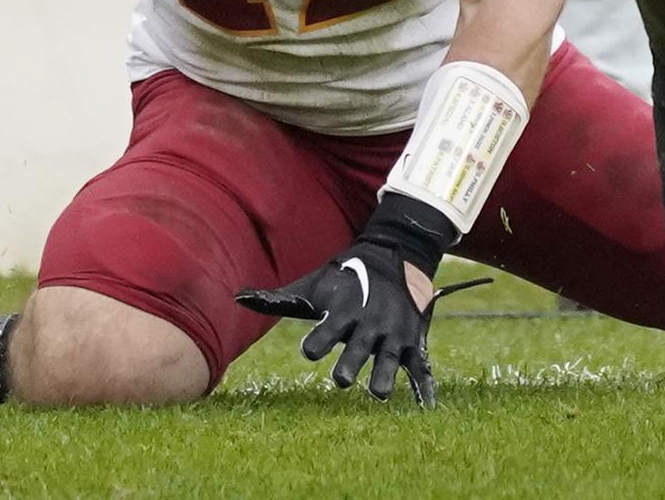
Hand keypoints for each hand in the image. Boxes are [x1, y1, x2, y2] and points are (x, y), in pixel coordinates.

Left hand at [238, 239, 471, 405]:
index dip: (317, 340)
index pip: (327, 329)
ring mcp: (393, 333)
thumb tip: (237, 298)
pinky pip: (420, 366)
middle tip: (341, 380)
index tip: (308, 350)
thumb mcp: (316, 286)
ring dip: (383, 376)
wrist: (395, 259)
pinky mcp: (412, 340)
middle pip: (358, 347)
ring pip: (389, 358)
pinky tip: (427, 406)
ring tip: (377, 394)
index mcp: (344, 312)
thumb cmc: (344, 280)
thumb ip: (281, 299)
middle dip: (350, 362)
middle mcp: (369, 323)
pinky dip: (424, 386)